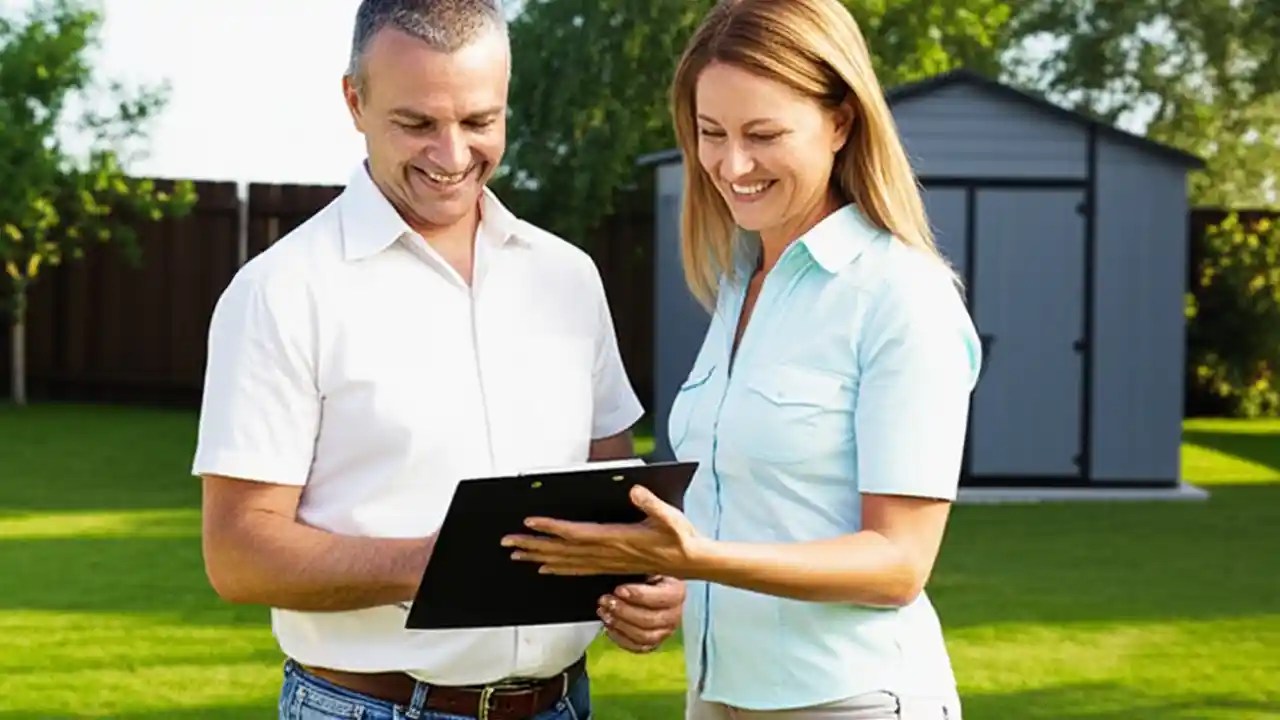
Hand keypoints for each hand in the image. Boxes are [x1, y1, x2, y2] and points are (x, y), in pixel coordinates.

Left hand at [501, 485, 705, 577]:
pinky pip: (578, 570)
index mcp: (618, 538)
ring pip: (566, 562)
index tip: (530, 522)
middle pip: (563, 550)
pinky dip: (558, 568)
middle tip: (509, 541)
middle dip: (535, 545)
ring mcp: (607, 562)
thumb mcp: (671, 516)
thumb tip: (634, 490)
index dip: (552, 528)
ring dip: (540, 558)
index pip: (577, 533)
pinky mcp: (610, 567)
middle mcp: (608, 553)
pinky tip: (544, 569)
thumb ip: (652, 503)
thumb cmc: (680, 537)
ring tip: (517, 554)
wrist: (691, 562)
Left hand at [599, 576, 684, 652]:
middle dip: (623, 611)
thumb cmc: (649, 574)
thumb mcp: (648, 566)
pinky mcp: (654, 642)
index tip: (618, 590)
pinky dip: (620, 638)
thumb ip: (640, 568)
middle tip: (605, 601)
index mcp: (677, 592)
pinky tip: (608, 626)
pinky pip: (637, 647)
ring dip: (620, 625)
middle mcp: (675, 615)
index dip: (638, 595)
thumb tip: (623, 568)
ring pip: (643, 636)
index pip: (660, 598)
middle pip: (649, 620)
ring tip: (604, 613)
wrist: (653, 588)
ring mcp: (665, 632)